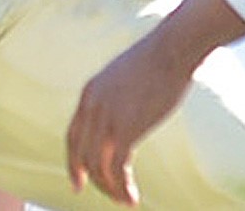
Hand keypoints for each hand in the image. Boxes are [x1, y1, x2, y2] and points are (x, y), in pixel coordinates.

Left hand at [65, 35, 193, 206]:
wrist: (172, 48)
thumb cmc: (158, 61)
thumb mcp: (124, 78)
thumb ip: (116, 97)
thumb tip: (125, 112)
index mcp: (89, 93)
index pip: (72, 136)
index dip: (74, 162)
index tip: (79, 181)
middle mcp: (92, 107)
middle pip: (82, 155)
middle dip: (92, 180)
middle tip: (108, 195)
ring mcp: (107, 118)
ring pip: (98, 166)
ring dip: (111, 188)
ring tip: (125, 199)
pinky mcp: (126, 128)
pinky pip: (117, 169)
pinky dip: (122, 187)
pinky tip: (133, 197)